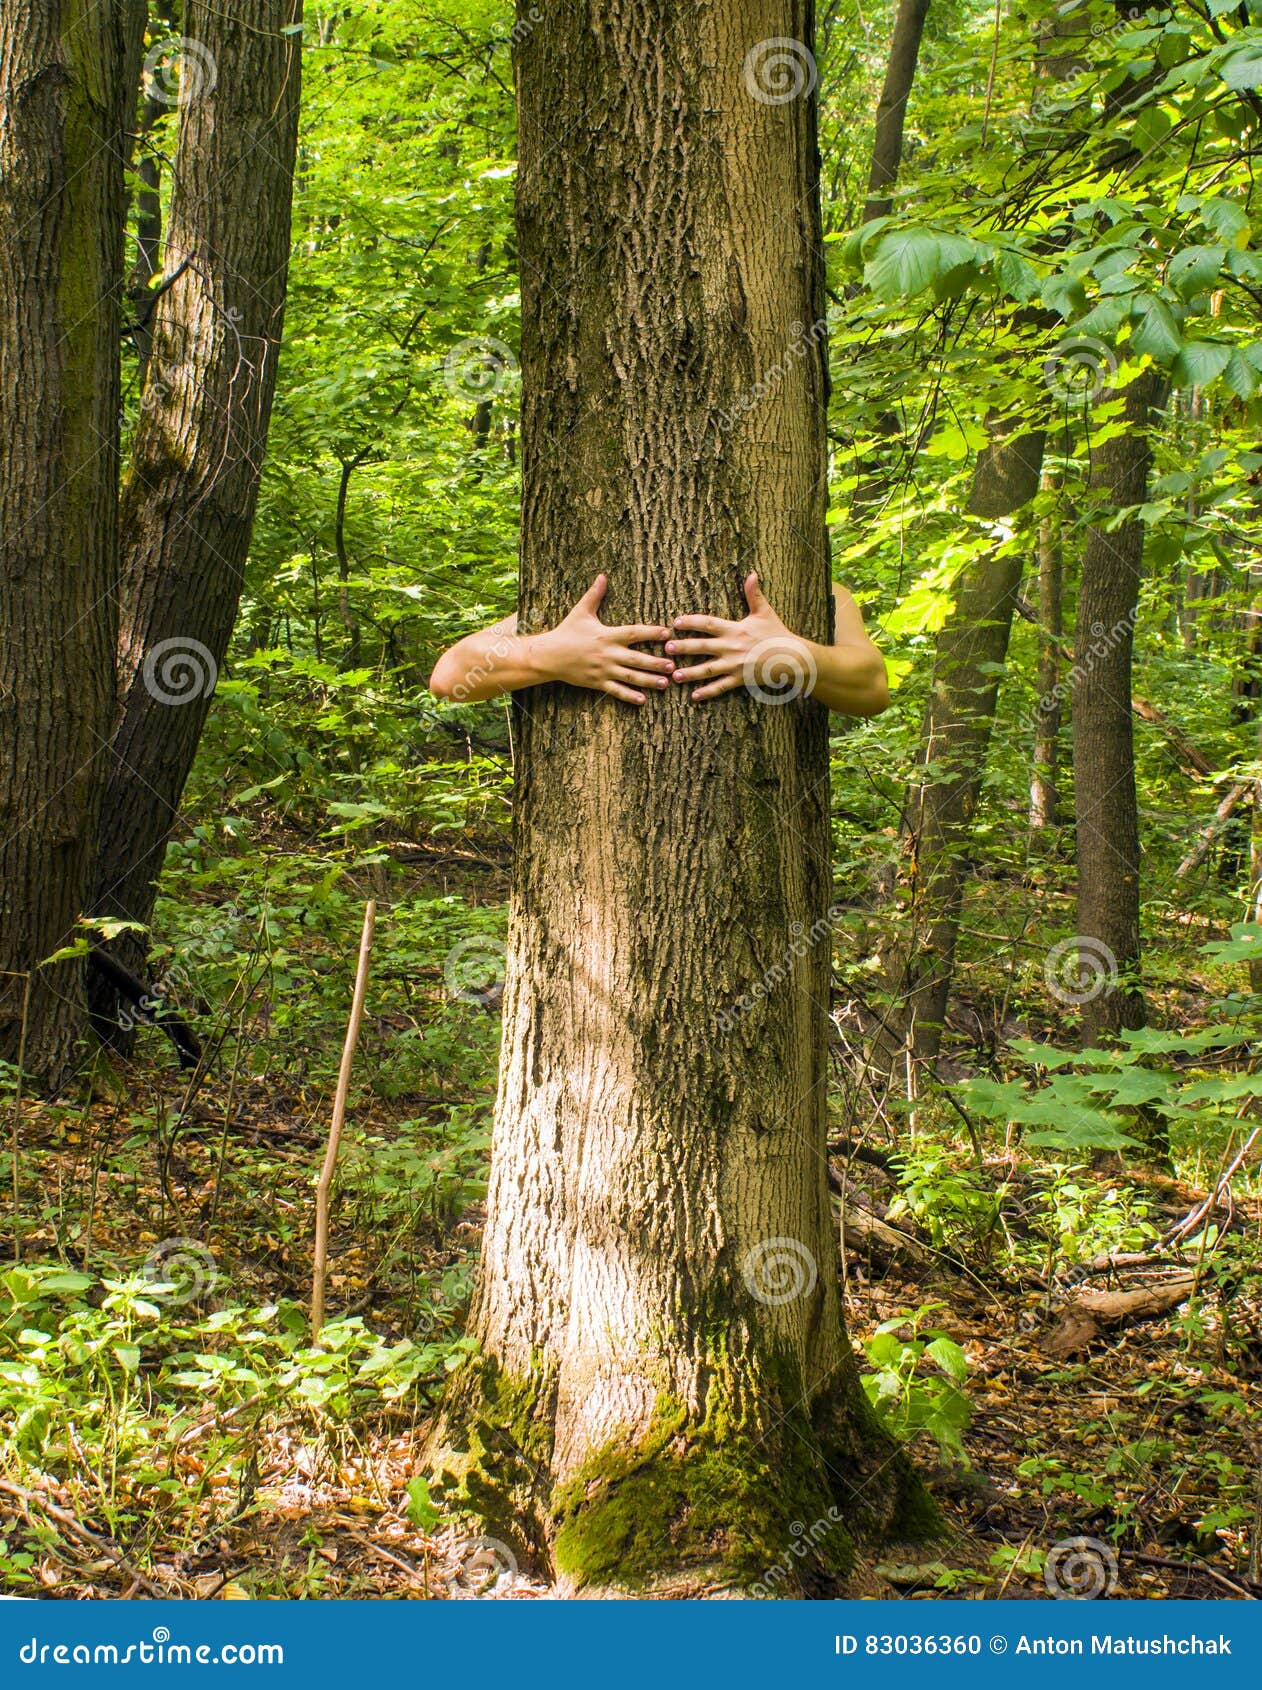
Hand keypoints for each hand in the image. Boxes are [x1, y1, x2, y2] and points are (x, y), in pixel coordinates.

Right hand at [532, 574, 673, 704]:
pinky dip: (629, 696)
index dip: (651, 633)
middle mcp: (608, 653)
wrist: (549, 655)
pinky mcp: (597, 682)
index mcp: (607, 635)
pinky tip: (643, 700)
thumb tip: (602, 575)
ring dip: (648, 681)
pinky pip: (616, 690)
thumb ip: (594, 595)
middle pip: (636, 658)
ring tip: (665, 683)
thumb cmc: (567, 632)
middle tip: (673, 665)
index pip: (634, 633)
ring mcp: (603, 669)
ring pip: (630, 677)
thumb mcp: (581, 611)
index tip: (667, 633)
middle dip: (655, 662)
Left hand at [667, 573, 812, 701]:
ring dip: (690, 673)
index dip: (691, 622)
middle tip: (666, 649)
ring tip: (674, 676)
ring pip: (707, 669)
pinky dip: (707, 692)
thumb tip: (752, 574)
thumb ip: (754, 594)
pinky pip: (721, 687)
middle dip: (683, 647)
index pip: (708, 623)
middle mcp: (731, 647)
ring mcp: (735, 664)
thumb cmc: (777, 633)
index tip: (676, 622)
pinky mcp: (740, 679)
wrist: (792, 657)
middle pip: (702, 647)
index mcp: (734, 629)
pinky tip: (694, 696)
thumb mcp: (765, 612)